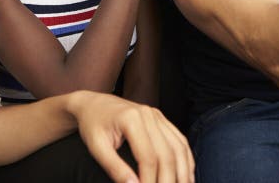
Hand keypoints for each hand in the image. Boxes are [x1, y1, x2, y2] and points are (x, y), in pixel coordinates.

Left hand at [68, 91, 193, 182]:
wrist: (93, 104)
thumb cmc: (92, 125)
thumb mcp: (96, 147)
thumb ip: (114, 168)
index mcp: (131, 119)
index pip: (148, 157)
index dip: (150, 180)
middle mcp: (149, 115)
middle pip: (167, 153)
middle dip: (169, 180)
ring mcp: (157, 116)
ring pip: (179, 147)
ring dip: (183, 172)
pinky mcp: (161, 119)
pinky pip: (179, 140)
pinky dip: (186, 160)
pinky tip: (186, 176)